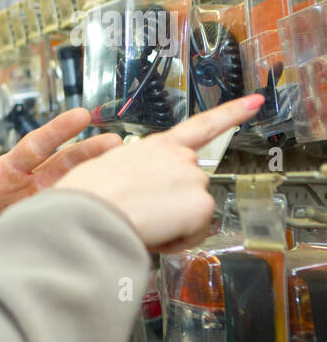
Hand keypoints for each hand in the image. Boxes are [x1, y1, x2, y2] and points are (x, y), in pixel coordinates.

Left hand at [0, 108, 121, 278]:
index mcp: (7, 171)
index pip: (36, 146)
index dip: (58, 131)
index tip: (81, 117)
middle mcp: (30, 185)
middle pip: (65, 163)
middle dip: (89, 151)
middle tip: (116, 143)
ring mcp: (43, 206)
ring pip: (75, 187)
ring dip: (97, 179)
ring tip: (123, 172)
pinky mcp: (49, 228)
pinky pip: (72, 217)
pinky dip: (90, 212)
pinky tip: (112, 210)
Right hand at [54, 95, 262, 250]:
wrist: (89, 214)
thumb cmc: (86, 197)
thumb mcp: (108, 171)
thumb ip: (135, 171)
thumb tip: (139, 188)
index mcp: (156, 146)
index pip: (201, 126)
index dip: (232, 113)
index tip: (254, 102)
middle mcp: (179, 157)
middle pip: (193, 185)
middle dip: (175, 204)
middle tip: (144, 213)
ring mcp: (193, 179)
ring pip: (194, 211)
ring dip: (174, 224)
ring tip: (143, 223)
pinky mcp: (200, 205)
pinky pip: (195, 232)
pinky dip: (177, 240)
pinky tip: (154, 233)